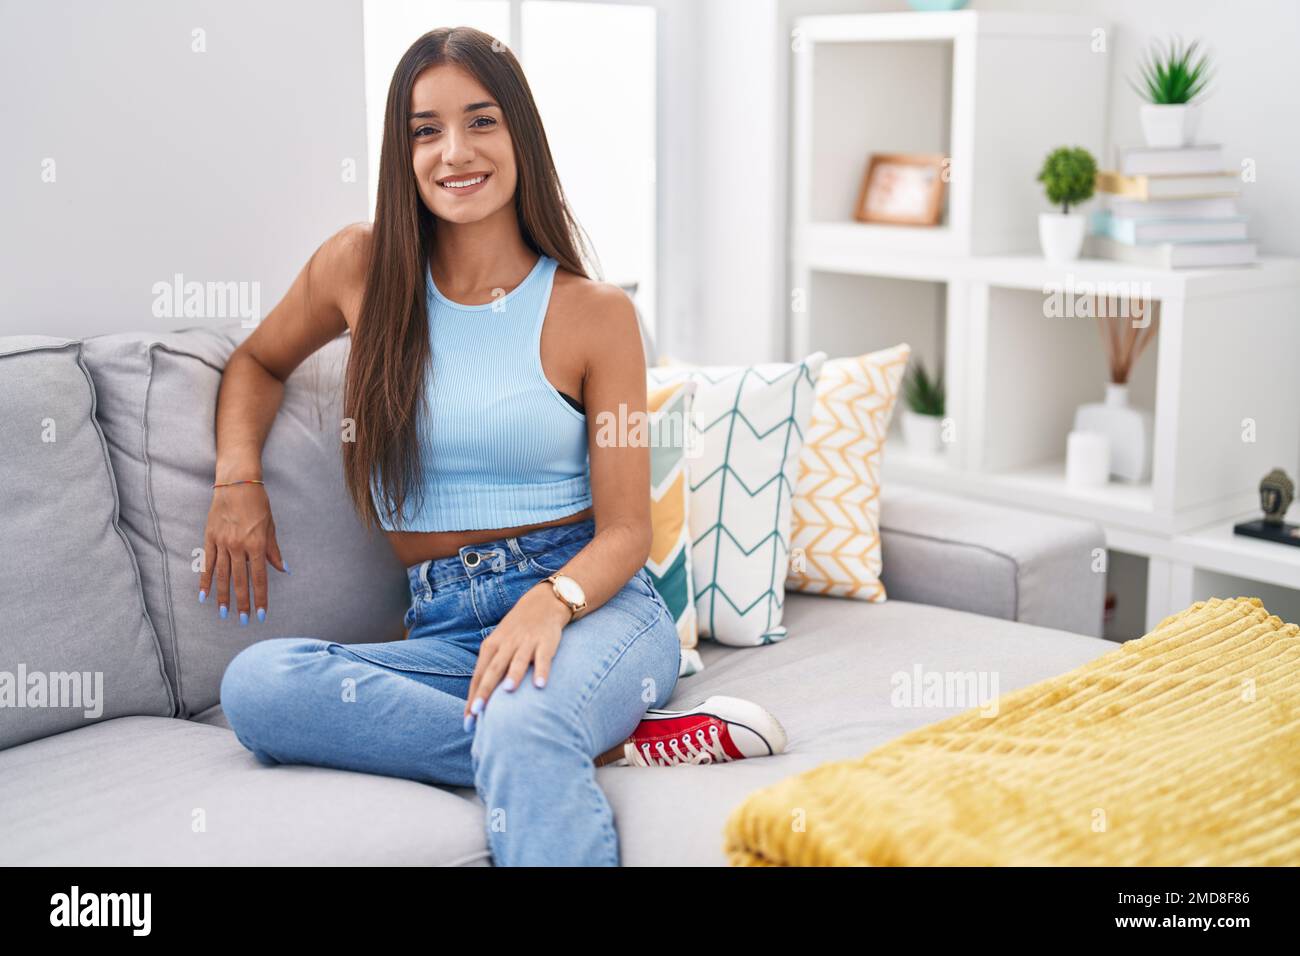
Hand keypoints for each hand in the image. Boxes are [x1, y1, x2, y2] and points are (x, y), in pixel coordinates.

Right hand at [199, 480, 287, 625]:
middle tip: (244, 620)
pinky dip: (206, 580)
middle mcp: (239, 546)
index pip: (260, 577)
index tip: (261, 614)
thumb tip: (283, 569)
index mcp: (257, 544)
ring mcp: (222, 543)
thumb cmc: (258, 503)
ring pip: (222, 575)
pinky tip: (204, 595)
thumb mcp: (271, 526)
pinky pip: (207, 564)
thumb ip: (274, 550)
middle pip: (240, 580)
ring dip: (223, 596)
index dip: (261, 598)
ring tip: (223, 613)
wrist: (237, 483)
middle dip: (242, 602)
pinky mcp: (210, 538)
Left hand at [464, 582, 570, 730]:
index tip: (468, 721)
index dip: (472, 698)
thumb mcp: (499, 646)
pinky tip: (540, 685)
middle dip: (485, 691)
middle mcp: (506, 645)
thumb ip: (491, 669)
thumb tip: (479, 701)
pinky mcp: (545, 641)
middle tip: (477, 711)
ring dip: (513, 676)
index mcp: (490, 647)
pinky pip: (543, 658)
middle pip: (493, 670)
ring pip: (517, 661)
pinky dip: (541, 670)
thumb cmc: (516, 632)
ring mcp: (526, 643)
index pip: (478, 675)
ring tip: (508, 691)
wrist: (542, 603)